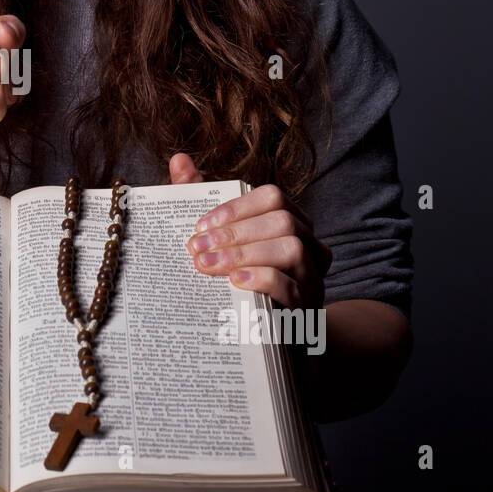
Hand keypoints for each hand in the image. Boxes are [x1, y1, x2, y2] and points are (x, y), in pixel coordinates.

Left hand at [174, 153, 330, 309]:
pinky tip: (236, 282)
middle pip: (283, 222)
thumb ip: (201, 197)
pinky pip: (294, 287)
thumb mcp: (219, 237)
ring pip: (292, 249)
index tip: (200, 225)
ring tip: (209, 265)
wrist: (271, 332)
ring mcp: (313, 275)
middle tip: (196, 248)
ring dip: (245, 254)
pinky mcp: (309, 307)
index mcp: (291, 221)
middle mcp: (310, 243)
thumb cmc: (241, 276)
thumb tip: (179, 160)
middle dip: (235, 233)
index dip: (237, 207)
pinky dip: (263, 280)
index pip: (273, 197)